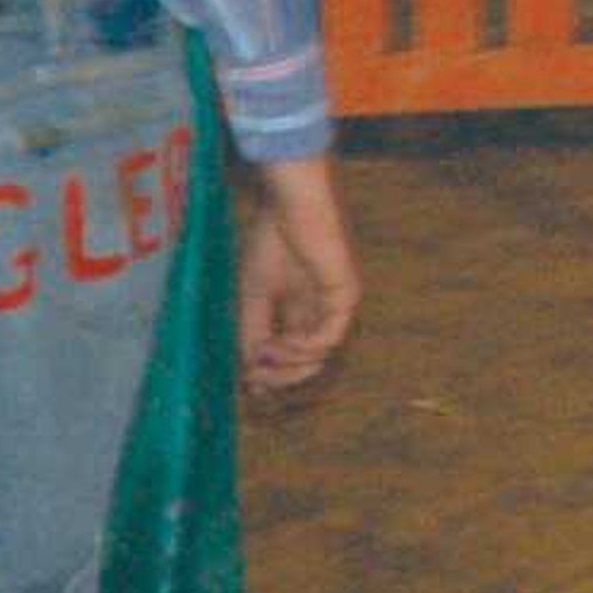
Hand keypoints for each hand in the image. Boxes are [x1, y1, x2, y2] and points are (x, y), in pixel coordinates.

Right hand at [238, 158, 359, 394]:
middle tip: (255, 378)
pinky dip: (302, 348)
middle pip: (307, 364)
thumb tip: (251, 382)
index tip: (248, 387)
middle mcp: (321, 313)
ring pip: (319, 357)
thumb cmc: (272, 240)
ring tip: (263, 352)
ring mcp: (335, 306)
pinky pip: (328, 338)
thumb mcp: (252, 299)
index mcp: (300, 313)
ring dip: (287, 364)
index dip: (271, 378)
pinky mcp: (344, 296)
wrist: (290, 205)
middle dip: (279, 378)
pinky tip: (280, 342)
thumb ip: (253, 337)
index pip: (291, 358)